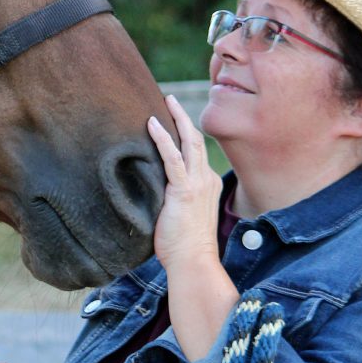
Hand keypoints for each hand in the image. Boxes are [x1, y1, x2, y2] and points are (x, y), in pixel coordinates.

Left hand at [147, 93, 222, 271]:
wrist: (193, 264)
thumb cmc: (184, 246)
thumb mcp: (184, 214)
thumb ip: (175, 195)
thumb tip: (152, 186)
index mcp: (208, 184)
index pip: (196, 152)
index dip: (185, 134)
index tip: (172, 120)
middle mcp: (206, 179)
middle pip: (196, 139)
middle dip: (183, 117)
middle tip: (169, 98)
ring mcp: (198, 184)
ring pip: (190, 141)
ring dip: (177, 118)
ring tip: (165, 100)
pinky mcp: (184, 191)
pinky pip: (173, 157)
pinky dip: (163, 138)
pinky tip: (152, 124)